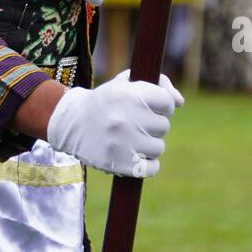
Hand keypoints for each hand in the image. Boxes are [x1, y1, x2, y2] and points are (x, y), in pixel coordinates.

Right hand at [46, 71, 183, 177]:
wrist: (72, 124)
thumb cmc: (105, 101)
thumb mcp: (126, 83)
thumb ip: (157, 85)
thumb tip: (180, 101)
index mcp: (128, 95)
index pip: (166, 102)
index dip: (162, 105)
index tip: (151, 107)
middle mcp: (126, 118)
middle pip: (163, 126)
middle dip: (153, 125)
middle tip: (136, 123)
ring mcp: (123, 143)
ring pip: (158, 147)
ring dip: (149, 144)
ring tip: (132, 139)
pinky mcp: (121, 164)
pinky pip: (153, 168)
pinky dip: (147, 164)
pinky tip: (134, 155)